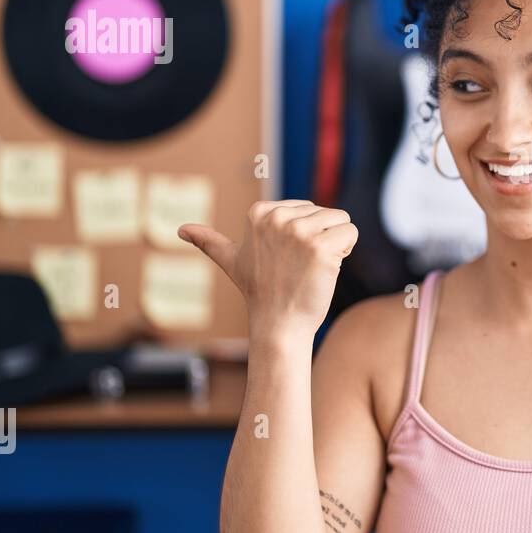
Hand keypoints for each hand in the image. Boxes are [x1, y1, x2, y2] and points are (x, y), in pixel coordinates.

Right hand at [178, 200, 358, 339]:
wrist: (279, 325)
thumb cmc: (261, 293)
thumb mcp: (231, 261)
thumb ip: (209, 242)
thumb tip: (180, 230)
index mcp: (260, 211)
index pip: (308, 207)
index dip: (306, 234)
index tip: (286, 258)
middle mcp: (278, 217)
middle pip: (327, 212)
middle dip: (322, 238)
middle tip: (300, 266)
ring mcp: (299, 231)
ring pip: (342, 220)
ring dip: (336, 245)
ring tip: (312, 267)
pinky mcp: (321, 246)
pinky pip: (351, 232)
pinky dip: (346, 251)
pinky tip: (326, 269)